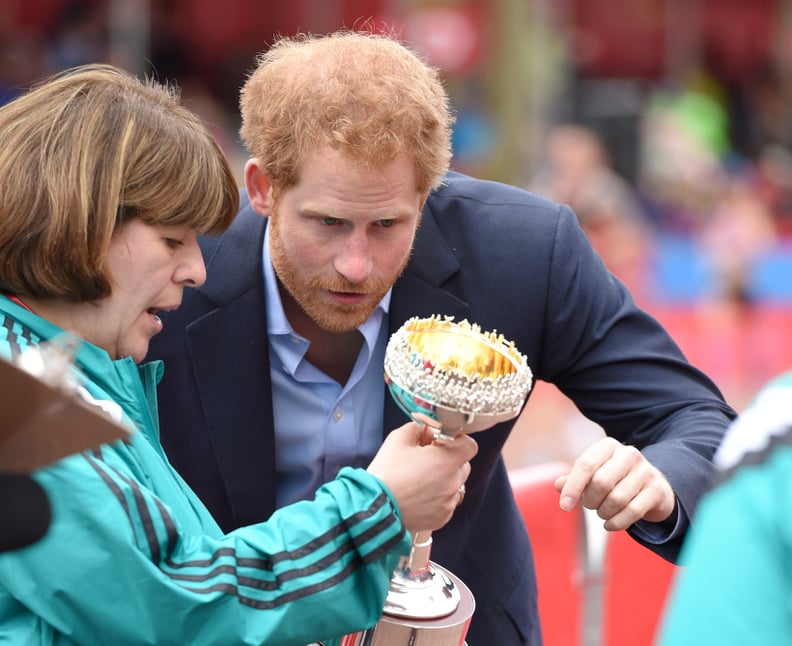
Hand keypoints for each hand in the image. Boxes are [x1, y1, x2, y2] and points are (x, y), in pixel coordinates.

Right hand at [366, 422, 477, 533]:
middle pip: (463, 465)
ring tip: (423, 478)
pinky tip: (420, 494)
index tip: (446, 440)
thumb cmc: (386, 476)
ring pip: (456, 485)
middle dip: (448, 459)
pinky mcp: (442, 517)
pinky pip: (447, 502)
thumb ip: (415, 428)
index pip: (470, 445)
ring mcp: (449, 502)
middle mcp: (452, 482)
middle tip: (428, 458)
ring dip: (445, 479)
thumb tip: (421, 428)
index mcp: (446, 461)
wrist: (374, 507)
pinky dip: (438, 497)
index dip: (459, 440)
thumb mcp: (397, 439)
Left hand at [553, 436, 675, 530]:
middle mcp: (629, 454)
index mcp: (608, 446)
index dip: (573, 487)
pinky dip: (616, 523)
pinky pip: (632, 512)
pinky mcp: (657, 490)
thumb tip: (559, 485)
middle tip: (590, 505)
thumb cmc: (616, 480)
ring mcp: (646, 471)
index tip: (564, 506)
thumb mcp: (594, 474)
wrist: (653, 488)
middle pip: (600, 482)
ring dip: (603, 512)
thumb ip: (574, 479)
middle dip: (590, 501)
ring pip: (616, 499)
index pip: (585, 465)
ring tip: (602, 512)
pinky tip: (610, 524)